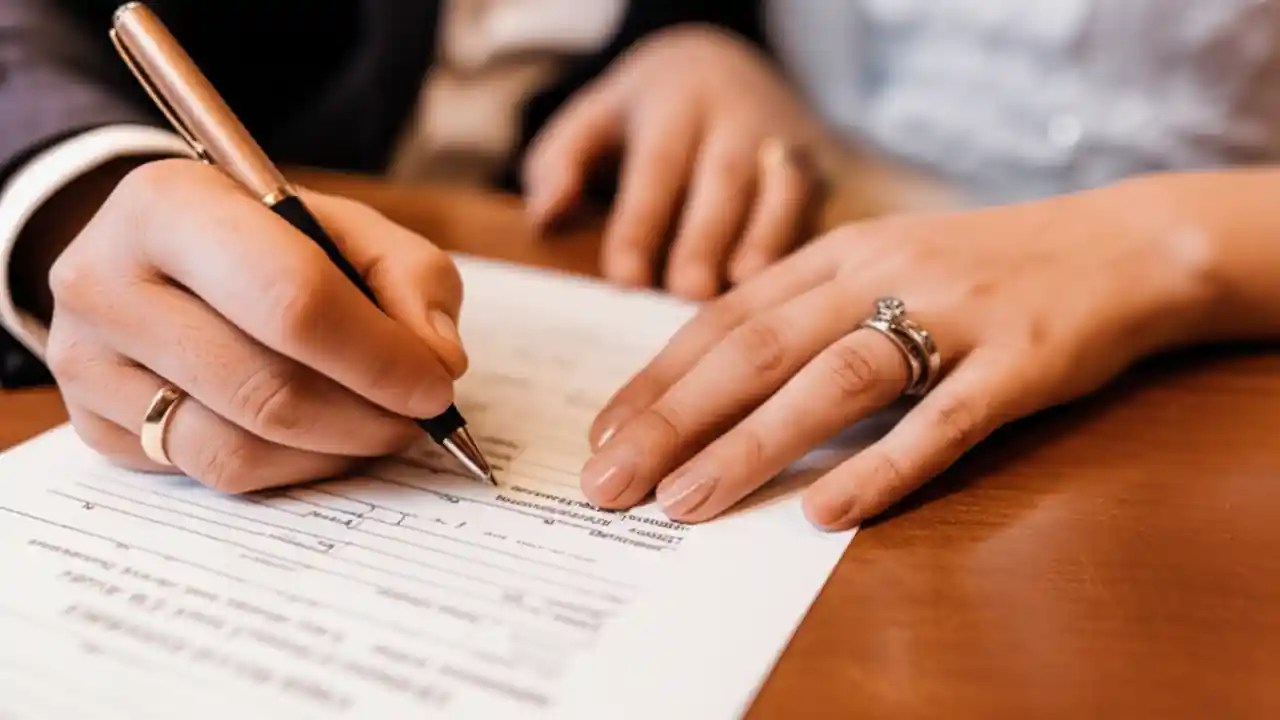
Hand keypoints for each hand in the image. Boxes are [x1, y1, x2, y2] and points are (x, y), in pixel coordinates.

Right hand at [47, 159, 467, 492]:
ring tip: (379, 427)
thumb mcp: (345, 226)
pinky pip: (210, 473)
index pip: (292, 299)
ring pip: (236, 448)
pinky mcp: (92, 425)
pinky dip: (289, 469)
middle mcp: (105, 281)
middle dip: (367, 415)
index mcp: (169, 205)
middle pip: (265, 387)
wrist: (159, 255)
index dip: (378, 356)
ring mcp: (86, 361)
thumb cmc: (266, 238)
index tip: (435, 385)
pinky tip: (321, 440)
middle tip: (420, 418)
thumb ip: (410, 277)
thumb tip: (437, 360)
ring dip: (333, 451)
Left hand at [524, 25, 840, 298]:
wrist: (722, 66)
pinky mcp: (816, 170)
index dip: (641, 222)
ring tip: (746, 293)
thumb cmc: (643, 117)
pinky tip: (792, 299)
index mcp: (676, 102)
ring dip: (767, 242)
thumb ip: (559, 164)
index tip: (624, 279)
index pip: (656, 164)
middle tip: (689, 293)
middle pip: (723, 177)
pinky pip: (816, 210)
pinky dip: (802, 249)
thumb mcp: (591, 121)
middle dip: (707, 236)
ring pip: (783, 190)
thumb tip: (546, 216)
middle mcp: (737, 117)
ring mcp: (785, 141)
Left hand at [579, 180, 1216, 528]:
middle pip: (758, 350)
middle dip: (672, 420)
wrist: (1120, 247)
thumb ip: (806, 311)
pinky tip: (826, 511)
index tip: (604, 434)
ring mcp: (954, 316)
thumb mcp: (882, 264)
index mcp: (839, 253)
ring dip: (751, 445)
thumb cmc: (981, 268)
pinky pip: (944, 421)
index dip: (658, 378)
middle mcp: (883, 274)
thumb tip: (714, 381)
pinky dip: (882, 466)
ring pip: (835, 382)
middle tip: (610, 482)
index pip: (726, 317)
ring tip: (687, 502)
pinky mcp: (1020, 362)